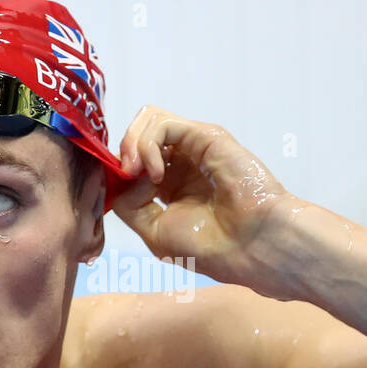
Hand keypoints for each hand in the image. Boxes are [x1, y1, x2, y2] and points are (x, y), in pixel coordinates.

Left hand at [111, 106, 296, 297]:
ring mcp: (193, 148)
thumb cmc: (210, 246)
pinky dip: (147, 144)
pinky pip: (162, 123)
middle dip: (121, 154)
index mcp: (170, 187)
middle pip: (137, 136)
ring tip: (137, 172)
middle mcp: (181, 163)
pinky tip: (155, 173)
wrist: (251, 245)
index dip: (117, 170)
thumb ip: (130, 204)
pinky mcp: (204, 136)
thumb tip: (125, 177)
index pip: (132, 161)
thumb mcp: (154, 231)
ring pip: (148, 121)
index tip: (116, 190)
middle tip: (125, 176)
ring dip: (132, 145)